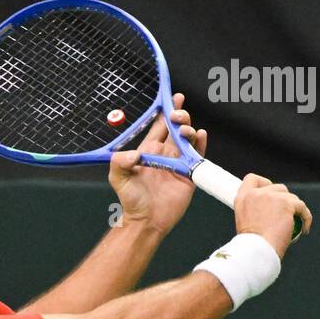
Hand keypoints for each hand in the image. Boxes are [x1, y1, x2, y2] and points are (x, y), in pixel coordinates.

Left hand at [108, 93, 207, 235]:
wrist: (146, 221)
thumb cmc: (131, 200)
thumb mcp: (118, 178)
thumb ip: (120, 161)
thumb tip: (135, 153)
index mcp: (149, 151)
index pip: (160, 126)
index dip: (167, 111)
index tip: (174, 97)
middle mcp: (165, 154)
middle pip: (177, 128)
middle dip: (180, 116)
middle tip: (178, 115)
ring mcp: (178, 163)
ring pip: (188, 139)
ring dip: (190, 129)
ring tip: (186, 131)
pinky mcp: (189, 175)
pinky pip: (198, 156)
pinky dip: (201, 144)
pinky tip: (201, 135)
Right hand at [233, 174, 312, 257]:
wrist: (257, 253)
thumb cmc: (251, 247)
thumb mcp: (245, 225)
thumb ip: (255, 212)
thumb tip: (268, 213)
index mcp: (243, 199)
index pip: (251, 179)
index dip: (263, 183)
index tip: (269, 193)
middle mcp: (257, 194)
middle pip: (277, 187)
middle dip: (283, 199)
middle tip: (284, 216)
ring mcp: (273, 197)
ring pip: (291, 197)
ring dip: (294, 210)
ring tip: (293, 226)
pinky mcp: (287, 204)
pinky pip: (302, 208)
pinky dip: (305, 218)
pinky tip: (305, 229)